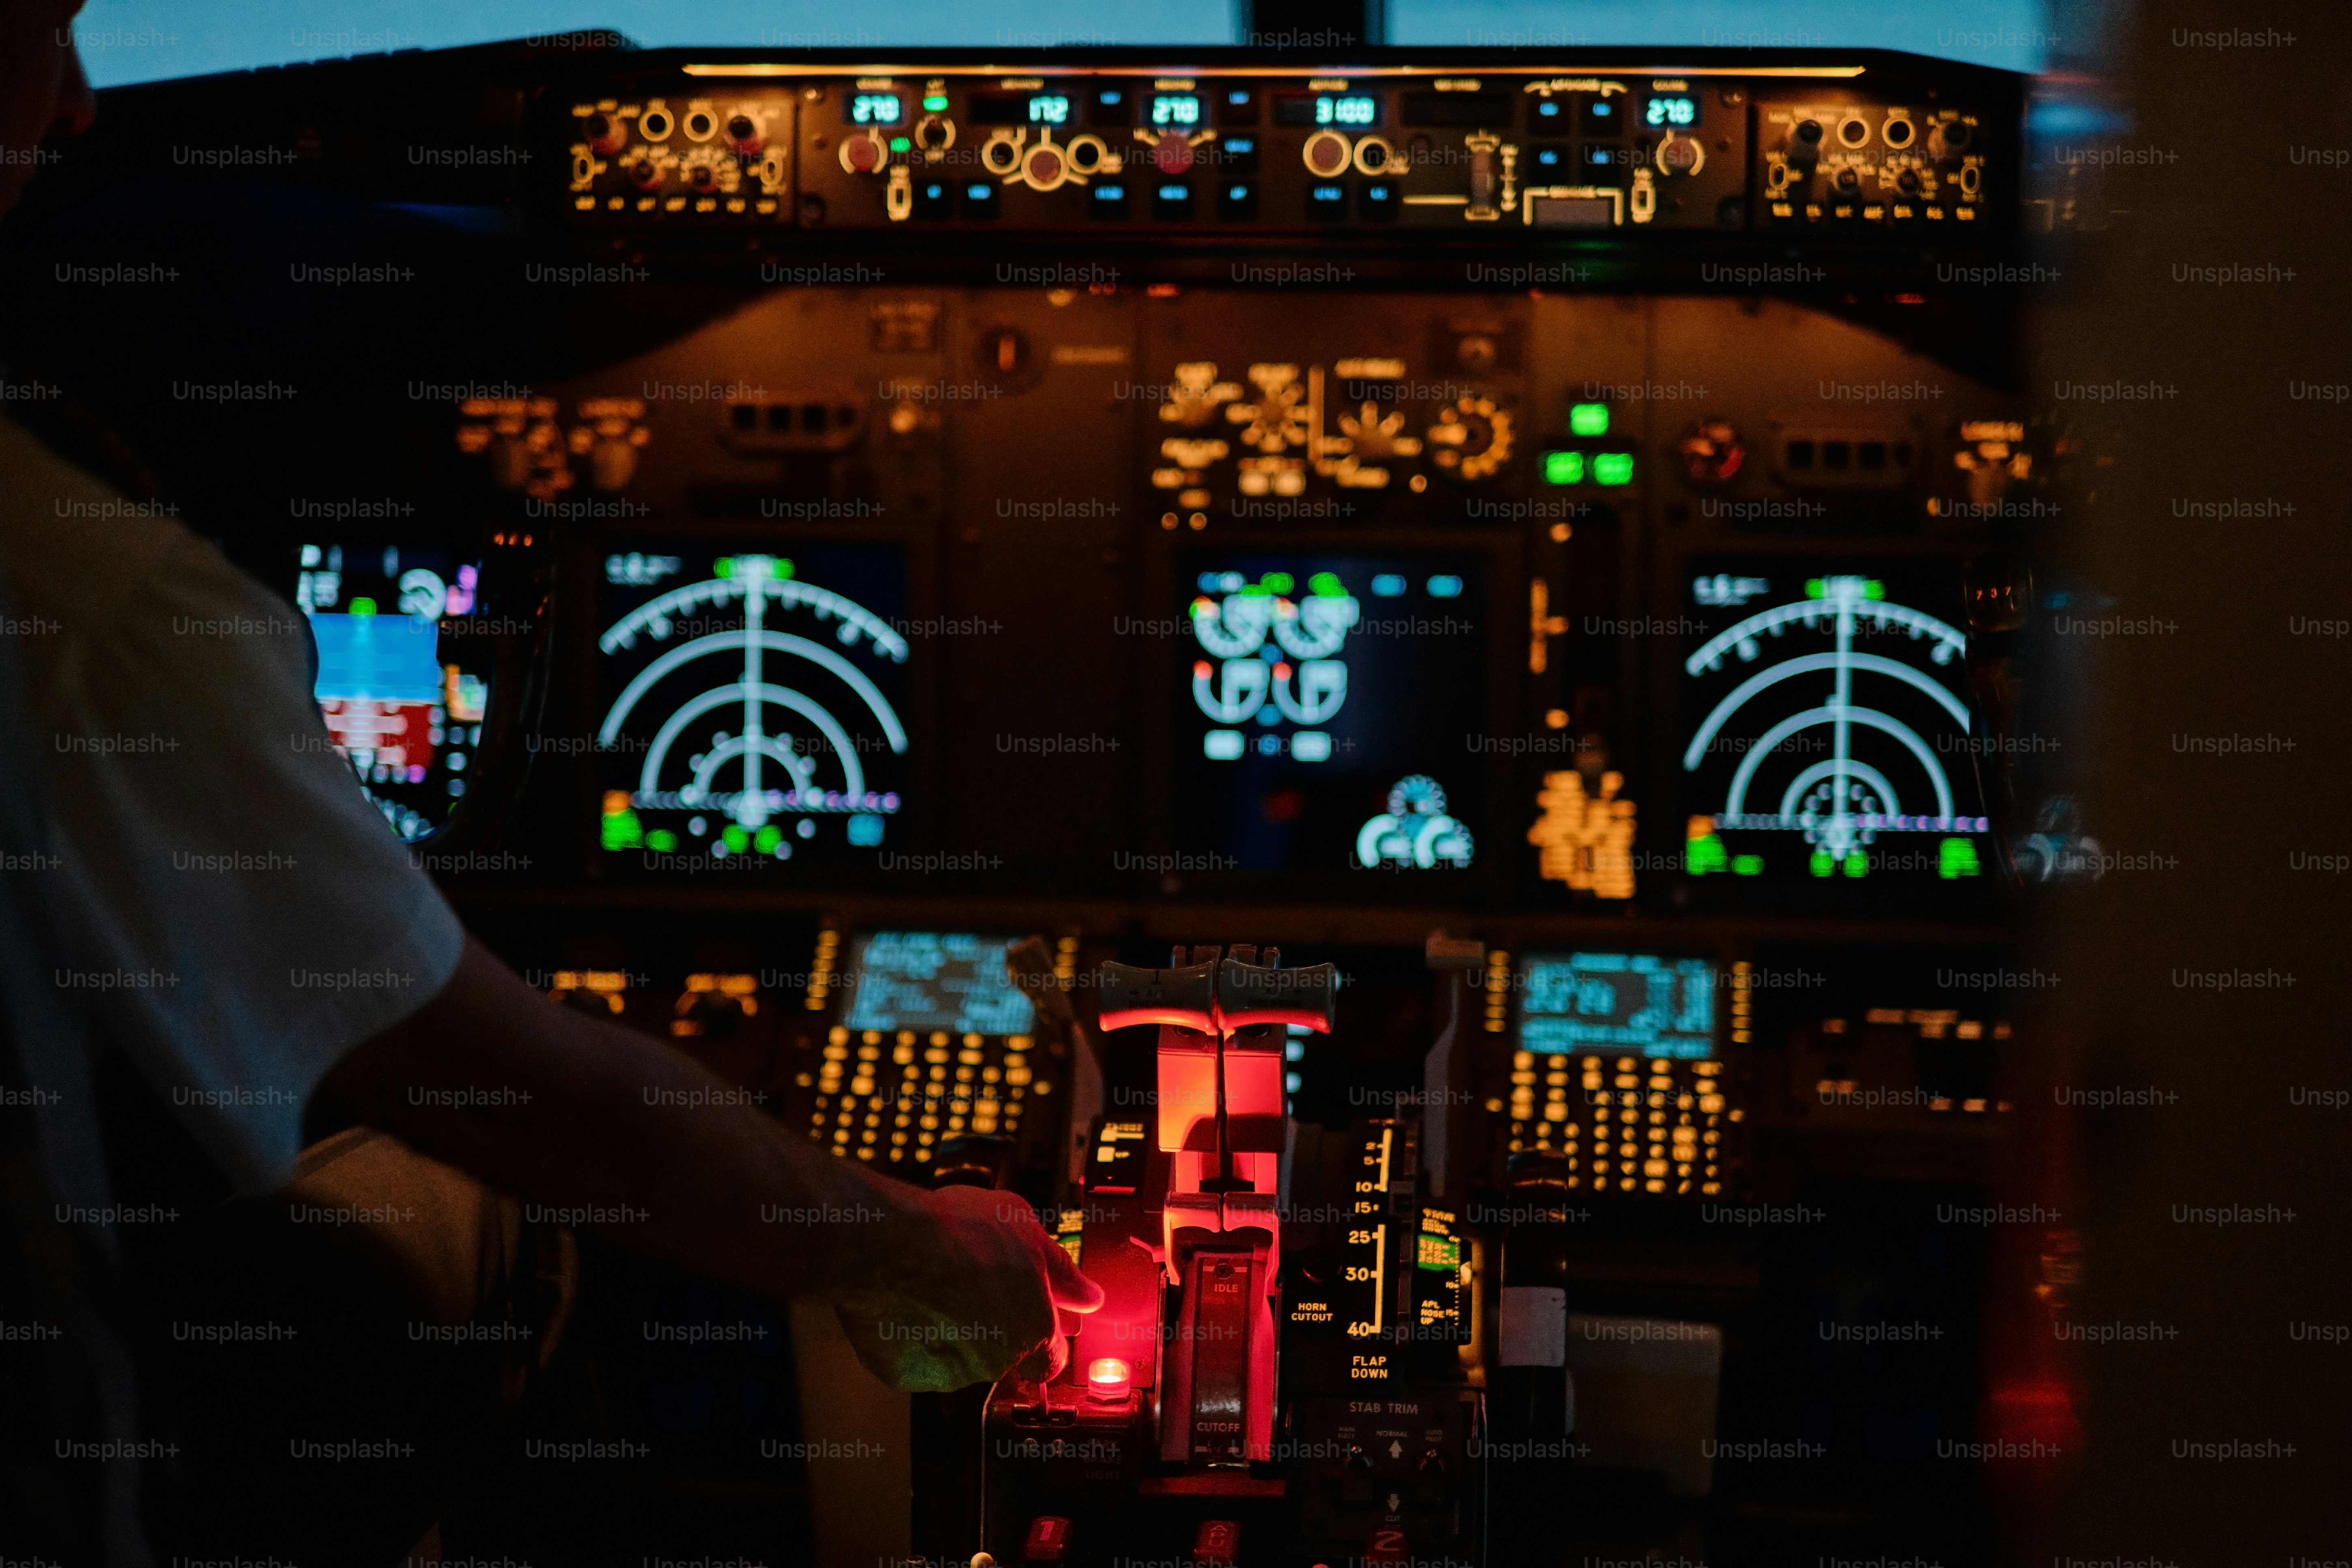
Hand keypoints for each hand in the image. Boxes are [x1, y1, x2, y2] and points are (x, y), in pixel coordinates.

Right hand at [832, 1185, 1103, 1392]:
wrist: (888, 1243)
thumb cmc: (960, 1230)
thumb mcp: (1027, 1231)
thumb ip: (1061, 1271)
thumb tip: (1090, 1298)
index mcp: (1034, 1329)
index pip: (1050, 1359)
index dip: (1039, 1336)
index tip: (1025, 1315)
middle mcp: (996, 1361)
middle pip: (1003, 1357)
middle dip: (992, 1330)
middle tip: (970, 1288)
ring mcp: (949, 1372)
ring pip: (959, 1359)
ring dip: (954, 1334)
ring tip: (933, 1286)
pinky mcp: (906, 1375)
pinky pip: (917, 1361)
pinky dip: (915, 1341)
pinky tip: (907, 1304)